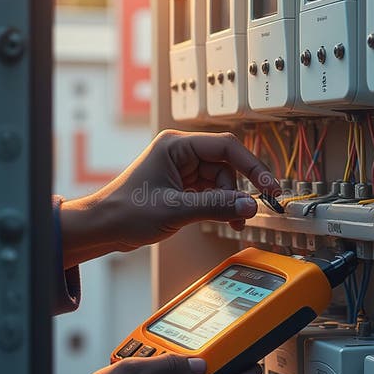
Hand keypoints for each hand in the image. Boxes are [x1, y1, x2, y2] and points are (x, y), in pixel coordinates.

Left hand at [60, 130, 278, 267]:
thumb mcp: (176, 210)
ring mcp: (181, 168)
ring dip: (229, 201)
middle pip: (226, 165)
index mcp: (177, 145)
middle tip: (248, 213)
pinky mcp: (181, 185)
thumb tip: (250, 206)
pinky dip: (219, 206)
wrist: (103, 228)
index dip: (253, 167)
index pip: (227, 147)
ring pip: (220, 181)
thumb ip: (216, 207)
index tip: (270, 188)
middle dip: (238, 191)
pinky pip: (210, 191)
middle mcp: (181, 152)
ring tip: (232, 223)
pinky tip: (223, 220)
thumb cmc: (126, 212)